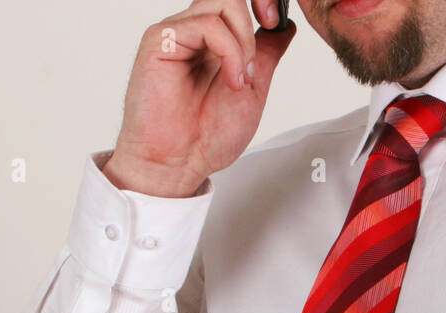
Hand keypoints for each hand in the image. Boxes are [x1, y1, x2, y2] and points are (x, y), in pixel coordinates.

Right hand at [104, 0, 295, 196]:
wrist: (178, 163)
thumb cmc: (206, 137)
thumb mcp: (254, 89)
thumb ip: (266, 54)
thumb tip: (285, 27)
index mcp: (214, 41)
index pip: (238, 1)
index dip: (263, 1)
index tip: (275, 22)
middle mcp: (194, 32)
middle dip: (257, 13)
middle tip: (259, 58)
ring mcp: (177, 33)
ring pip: (222, 1)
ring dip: (244, 41)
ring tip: (242, 79)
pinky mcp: (160, 41)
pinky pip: (206, 23)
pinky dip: (229, 50)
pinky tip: (231, 80)